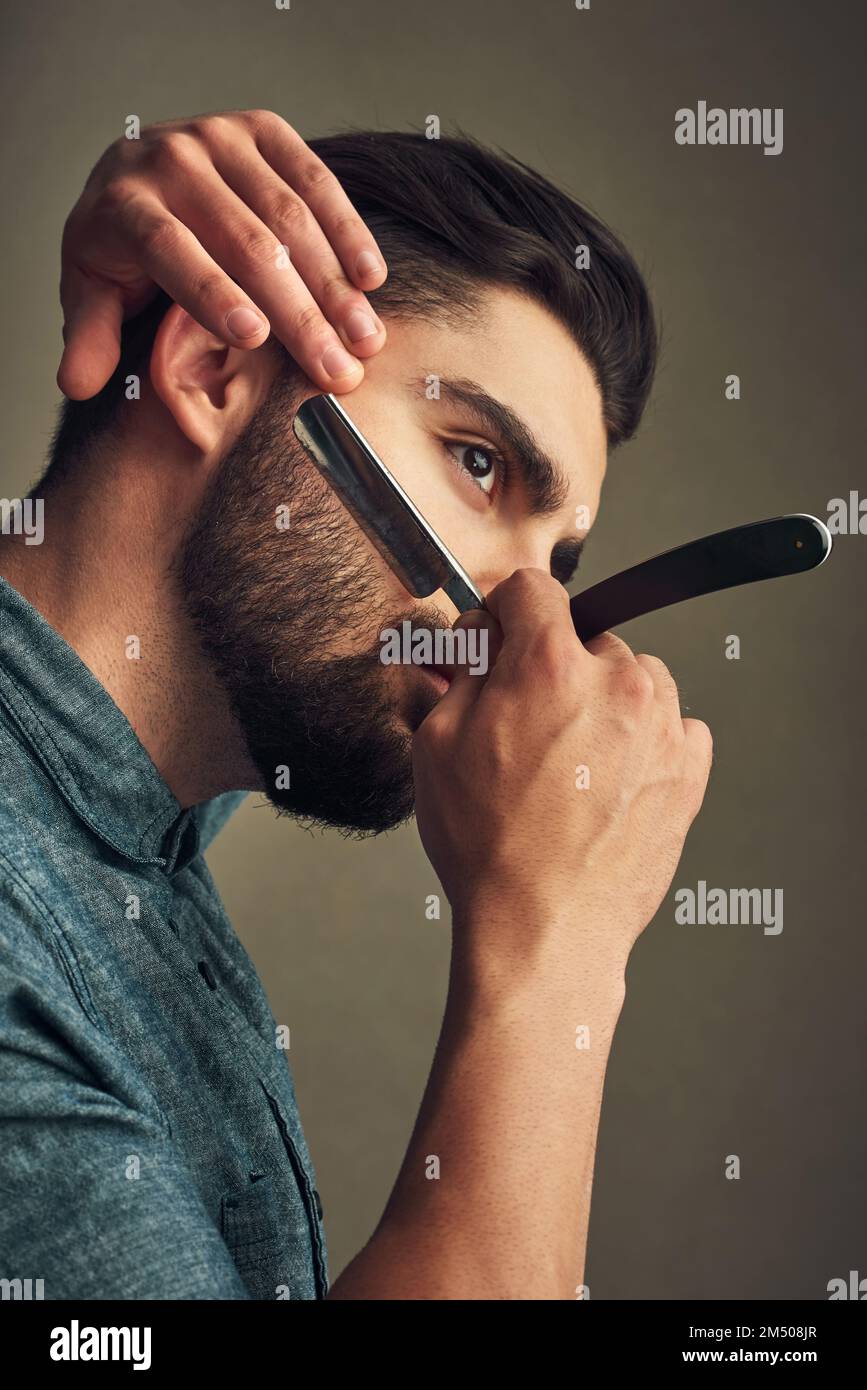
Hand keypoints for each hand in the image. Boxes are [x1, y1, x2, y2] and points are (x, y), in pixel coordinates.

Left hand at [57, 109, 387, 398]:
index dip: (213, 293)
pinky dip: (348, 230)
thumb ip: (89, 336)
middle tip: (336, 369)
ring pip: (291, 217)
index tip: (255, 338)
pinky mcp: (264, 130)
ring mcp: (222, 138)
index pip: (171, 249)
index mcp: (126, 203)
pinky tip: (370, 278)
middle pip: (247, 242)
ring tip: (364, 338)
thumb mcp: (91, 289)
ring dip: (335, 284)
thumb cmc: (120, 245)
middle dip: (299, 313)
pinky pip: (316, 179)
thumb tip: (77, 383)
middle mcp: (174, 160)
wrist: (135, 168)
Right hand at [412, 569, 712, 987]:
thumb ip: (464, 672)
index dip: (503, 613)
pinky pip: (671, 724)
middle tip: (525, 722)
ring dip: (604, 700)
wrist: (546, 926)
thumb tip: (479, 641)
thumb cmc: (489, 846)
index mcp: (549, 665)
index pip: (532, 590)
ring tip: (570, 758)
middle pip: (584, 637)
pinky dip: (644, 739)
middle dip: (553, 668)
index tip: (497, 639)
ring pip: (634, 677)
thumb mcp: (437, 744)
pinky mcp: (690, 767)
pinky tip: (607, 779)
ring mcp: (662, 724)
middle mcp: (616, 682)